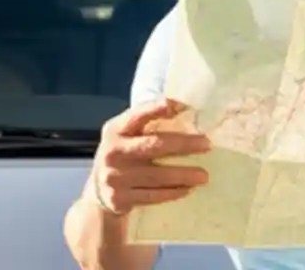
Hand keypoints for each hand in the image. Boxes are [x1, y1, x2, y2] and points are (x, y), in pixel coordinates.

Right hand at [89, 97, 211, 215]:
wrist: (97, 189)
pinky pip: (153, 196)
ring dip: (183, 175)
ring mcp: (115, 177)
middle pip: (153, 145)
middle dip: (183, 145)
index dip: (158, 109)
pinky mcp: (120, 199)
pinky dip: (173, 192)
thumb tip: (186, 112)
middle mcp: (113, 151)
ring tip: (204, 176)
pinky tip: (187, 189)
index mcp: (116, 129)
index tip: (182, 106)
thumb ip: (148, 123)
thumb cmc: (123, 154)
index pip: (138, 115)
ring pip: (156, 176)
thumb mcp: (126, 134)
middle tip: (207, 145)